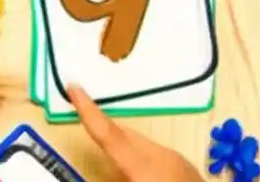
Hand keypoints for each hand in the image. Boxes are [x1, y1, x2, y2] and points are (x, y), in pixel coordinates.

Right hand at [69, 85, 202, 181]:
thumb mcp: (135, 180)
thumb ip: (113, 177)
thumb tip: (97, 175)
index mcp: (144, 169)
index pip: (110, 134)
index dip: (89, 111)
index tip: (73, 87)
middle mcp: (161, 158)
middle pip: (124, 136)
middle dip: (103, 130)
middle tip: (83, 120)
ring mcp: (177, 162)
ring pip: (140, 146)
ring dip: (122, 149)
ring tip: (111, 164)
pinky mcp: (186, 169)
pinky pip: (154, 156)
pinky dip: (139, 160)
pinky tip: (137, 174)